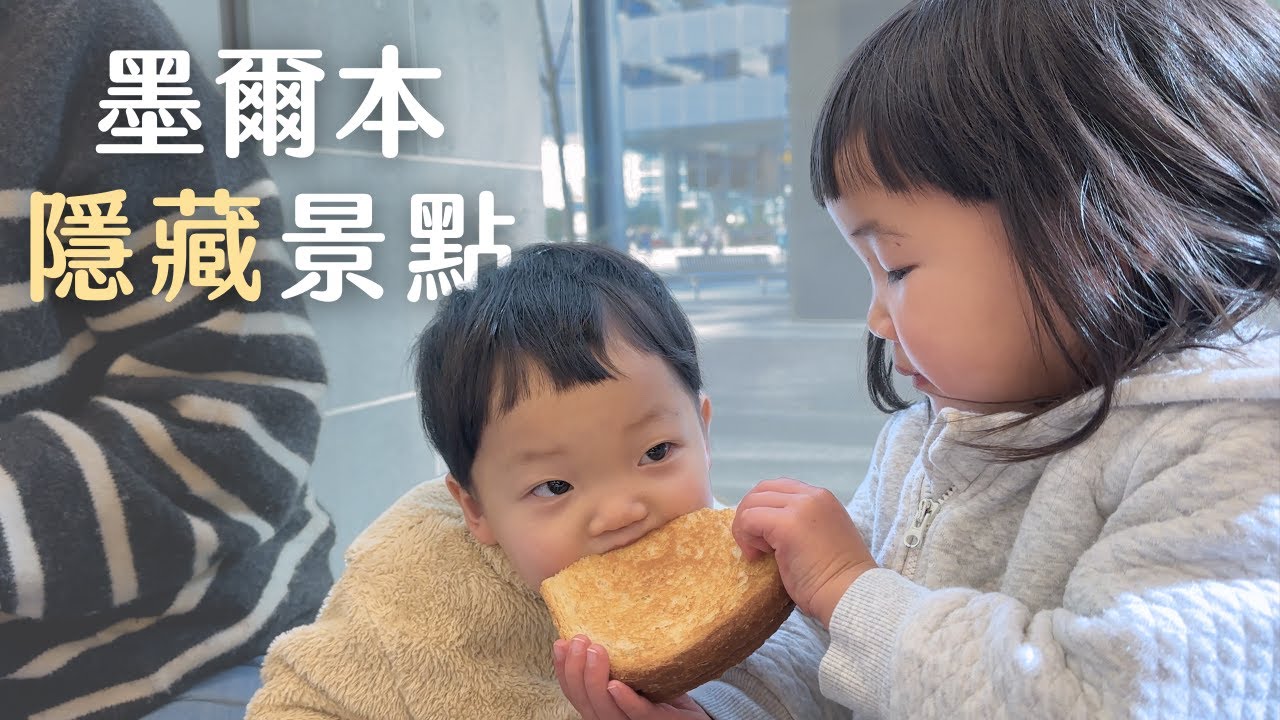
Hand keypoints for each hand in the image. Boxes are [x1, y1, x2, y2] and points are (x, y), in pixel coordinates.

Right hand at [553, 636, 710, 719]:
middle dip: (576, 669)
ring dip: (594, 680)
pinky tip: (615, 685)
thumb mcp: (633, 672)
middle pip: (584, 700)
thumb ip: (616, 658)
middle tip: (579, 639)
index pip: (574, 691)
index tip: (560, 642)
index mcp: (601, 705)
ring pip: (604, 708)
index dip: (562, 669)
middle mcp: (610, 717)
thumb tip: (597, 617)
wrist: (694, 717)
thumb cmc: (660, 691)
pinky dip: (624, 700)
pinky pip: (637, 713)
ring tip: (595, 650)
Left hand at [733, 477, 876, 627]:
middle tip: (754, 545)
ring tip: (759, 553)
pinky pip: (748, 519)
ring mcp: (800, 507)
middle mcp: (812, 495)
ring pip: (752, 503)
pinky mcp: (786, 524)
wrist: (850, 595)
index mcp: (822, 498)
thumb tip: (768, 528)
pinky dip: (745, 537)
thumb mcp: (822, 538)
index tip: (766, 538)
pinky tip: (758, 557)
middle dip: (749, 515)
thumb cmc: (838, 580)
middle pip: (761, 490)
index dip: (763, 509)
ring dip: (745, 528)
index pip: (779, 488)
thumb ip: (801, 524)